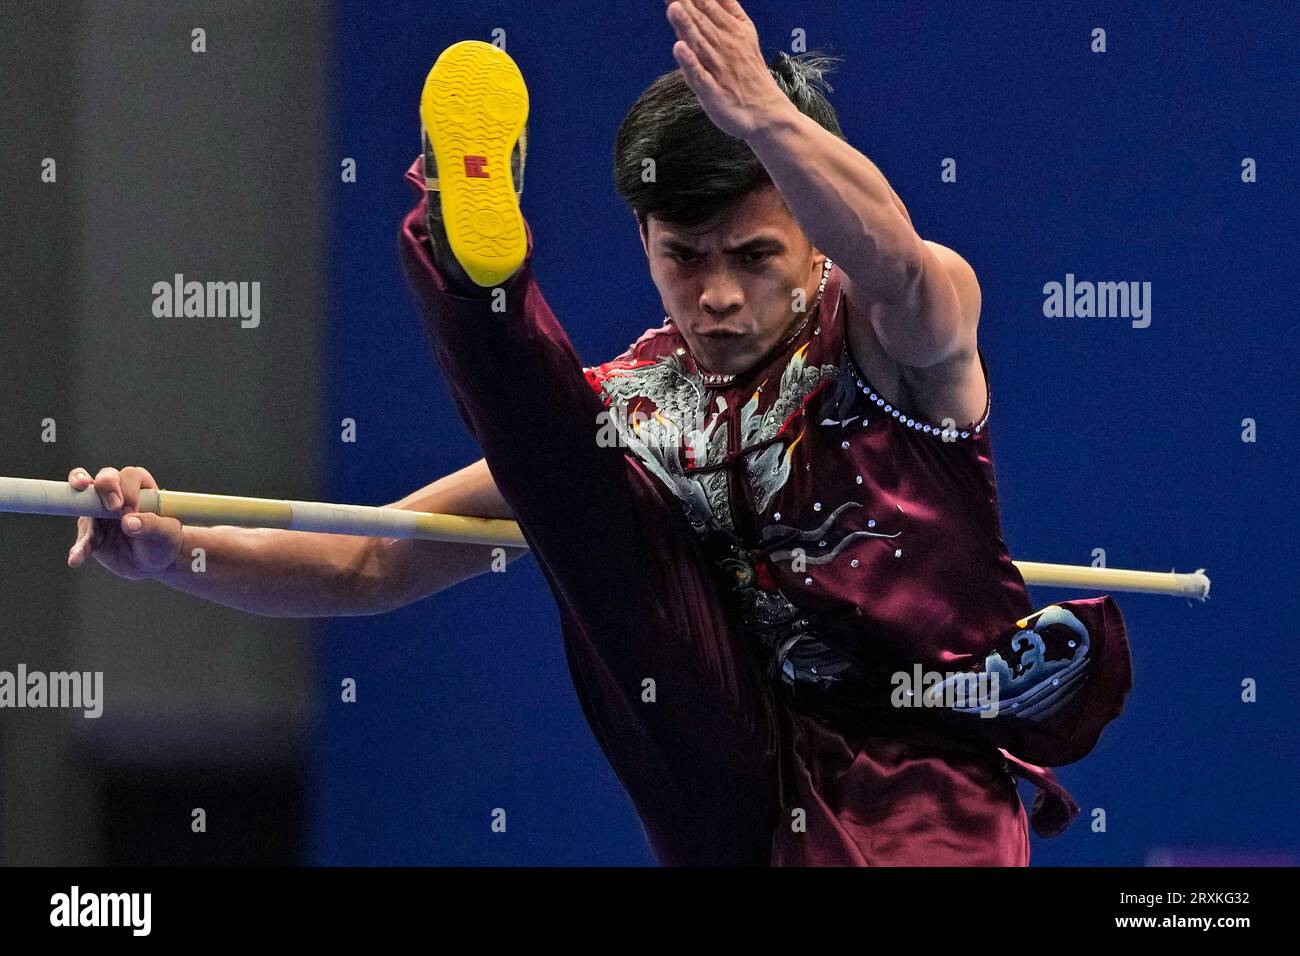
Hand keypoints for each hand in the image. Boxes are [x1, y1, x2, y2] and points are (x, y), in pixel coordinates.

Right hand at [66, 465, 183, 578]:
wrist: (154, 564)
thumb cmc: (164, 541)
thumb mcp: (168, 534)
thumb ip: (153, 525)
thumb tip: (128, 522)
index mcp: (140, 488)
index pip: (130, 477)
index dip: (129, 490)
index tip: (132, 510)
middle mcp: (117, 494)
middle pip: (105, 477)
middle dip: (107, 486)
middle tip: (114, 506)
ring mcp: (99, 512)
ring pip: (84, 500)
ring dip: (80, 507)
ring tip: (87, 524)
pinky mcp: (90, 533)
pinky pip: (82, 538)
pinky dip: (79, 548)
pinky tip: (76, 558)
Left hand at [664, 0, 792, 139]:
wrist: (766, 112)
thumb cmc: (749, 71)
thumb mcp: (745, 32)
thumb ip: (730, 9)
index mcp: (733, 29)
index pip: (708, 5)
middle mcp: (725, 46)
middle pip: (701, 21)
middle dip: (686, 3)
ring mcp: (718, 69)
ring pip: (699, 44)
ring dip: (686, 26)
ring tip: (673, 7)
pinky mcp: (713, 92)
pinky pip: (700, 76)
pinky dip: (690, 62)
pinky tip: (679, 48)